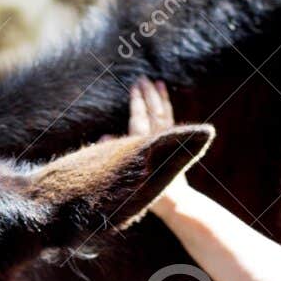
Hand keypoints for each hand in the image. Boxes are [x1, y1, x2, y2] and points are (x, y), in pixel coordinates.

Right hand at [127, 78, 195, 212]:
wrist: (174, 201)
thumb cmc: (145, 192)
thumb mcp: (126, 174)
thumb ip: (115, 154)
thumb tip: (105, 136)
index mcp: (145, 147)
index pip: (140, 119)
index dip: (137, 102)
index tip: (134, 86)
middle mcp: (158, 141)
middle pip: (153, 112)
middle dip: (148, 94)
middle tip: (142, 78)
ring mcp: (169, 141)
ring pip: (164, 114)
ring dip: (160, 97)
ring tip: (157, 82)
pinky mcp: (175, 144)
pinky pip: (170, 120)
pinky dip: (167, 107)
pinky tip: (164, 98)